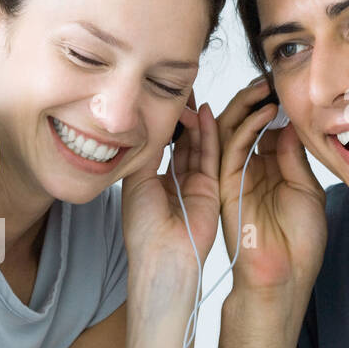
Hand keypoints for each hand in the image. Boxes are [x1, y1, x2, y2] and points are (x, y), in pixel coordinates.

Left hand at [120, 93, 220, 285]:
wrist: (163, 254)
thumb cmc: (143, 227)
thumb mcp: (136, 181)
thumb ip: (146, 152)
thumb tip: (148, 124)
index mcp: (152, 182)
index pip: (160, 146)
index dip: (162, 124)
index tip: (160, 101)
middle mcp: (174, 181)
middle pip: (181, 143)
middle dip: (180, 119)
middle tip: (181, 93)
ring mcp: (194, 183)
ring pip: (197, 145)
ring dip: (194, 122)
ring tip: (191, 98)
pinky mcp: (212, 186)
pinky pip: (211, 154)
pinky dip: (209, 133)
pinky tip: (204, 113)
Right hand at [215, 77, 326, 297]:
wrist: (283, 275)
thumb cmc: (299, 242)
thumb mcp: (306, 190)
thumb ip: (296, 156)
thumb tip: (293, 122)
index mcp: (270, 170)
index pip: (267, 129)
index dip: (275, 105)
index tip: (286, 84)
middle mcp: (249, 170)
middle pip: (244, 124)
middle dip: (255, 99)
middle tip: (269, 77)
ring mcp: (235, 177)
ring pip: (232, 131)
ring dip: (247, 106)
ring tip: (264, 86)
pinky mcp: (226, 185)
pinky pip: (231, 149)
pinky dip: (246, 128)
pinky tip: (265, 113)